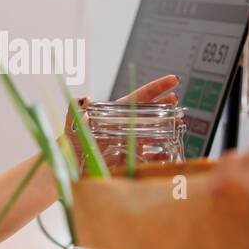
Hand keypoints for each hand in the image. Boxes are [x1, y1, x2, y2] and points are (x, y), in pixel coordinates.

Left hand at [62, 74, 179, 162]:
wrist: (70, 168)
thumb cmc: (71, 145)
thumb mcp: (72, 125)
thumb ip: (76, 110)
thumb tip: (85, 98)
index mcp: (115, 114)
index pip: (140, 97)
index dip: (157, 88)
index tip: (174, 80)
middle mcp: (124, 125)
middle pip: (150, 112)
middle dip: (166, 105)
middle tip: (178, 101)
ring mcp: (129, 141)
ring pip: (153, 132)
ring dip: (167, 128)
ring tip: (178, 125)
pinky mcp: (130, 158)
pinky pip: (148, 155)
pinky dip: (159, 155)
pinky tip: (166, 155)